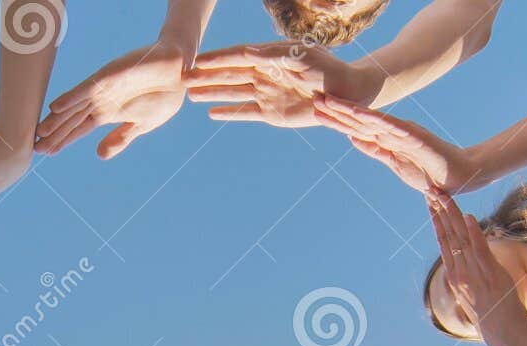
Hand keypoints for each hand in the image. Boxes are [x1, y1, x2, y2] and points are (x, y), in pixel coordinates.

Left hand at [36, 42, 188, 157]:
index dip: (62, 140)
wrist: (180, 73)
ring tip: (39, 131)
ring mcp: (103, 88)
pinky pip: (86, 88)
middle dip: (53, 133)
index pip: (78, 129)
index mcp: (107, 113)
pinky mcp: (109, 76)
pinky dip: (71, 97)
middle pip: (71, 119)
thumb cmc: (163, 96)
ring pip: (74, 105)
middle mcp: (100, 100)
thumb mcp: (141, 125)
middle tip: (34, 147)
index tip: (46, 152)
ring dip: (57, 118)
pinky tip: (56, 107)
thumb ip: (120, 139)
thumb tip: (98, 155)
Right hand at [185, 43, 364, 128]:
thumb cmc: (327, 69)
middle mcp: (264, 74)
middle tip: (183, 78)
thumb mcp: (302, 57)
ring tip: (190, 93)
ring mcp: (266, 93)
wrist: (344, 93)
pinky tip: (212, 112)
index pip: (236, 57)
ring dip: (212, 92)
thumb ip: (274, 55)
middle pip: (230, 74)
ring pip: (233, 92)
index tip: (196, 60)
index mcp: (269, 57)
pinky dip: (230, 112)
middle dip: (207, 76)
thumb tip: (249, 52)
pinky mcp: (272, 113)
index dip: (216, 59)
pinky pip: (246, 112)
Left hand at [312, 93, 484, 193]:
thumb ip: (375, 150)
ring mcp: (404, 133)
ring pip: (374, 121)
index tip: (316, 110)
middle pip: (360, 120)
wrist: (457, 175)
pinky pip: (396, 130)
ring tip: (334, 103)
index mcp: (385, 138)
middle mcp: (392, 131)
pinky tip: (366, 116)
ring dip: (354, 112)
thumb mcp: (394, 161)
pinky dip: (381, 123)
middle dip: (338, 110)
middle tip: (315, 98)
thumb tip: (353, 139)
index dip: (336, 119)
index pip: (356, 128)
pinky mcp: (417, 138)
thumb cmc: (426, 171)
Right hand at [429, 191, 526, 345]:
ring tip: (444, 196)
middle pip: (447, 236)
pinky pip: (480, 249)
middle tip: (430, 190)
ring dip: (452, 216)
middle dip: (439, 212)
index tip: (430, 202)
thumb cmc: (493, 313)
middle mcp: (460, 273)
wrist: (505, 334)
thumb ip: (470, 272)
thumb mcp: (475, 292)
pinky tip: (468, 217)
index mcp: (454, 275)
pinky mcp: (490, 275)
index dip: (436, 220)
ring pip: (460, 239)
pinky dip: (474, 232)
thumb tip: (472, 255)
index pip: (443, 241)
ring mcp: (473, 274)